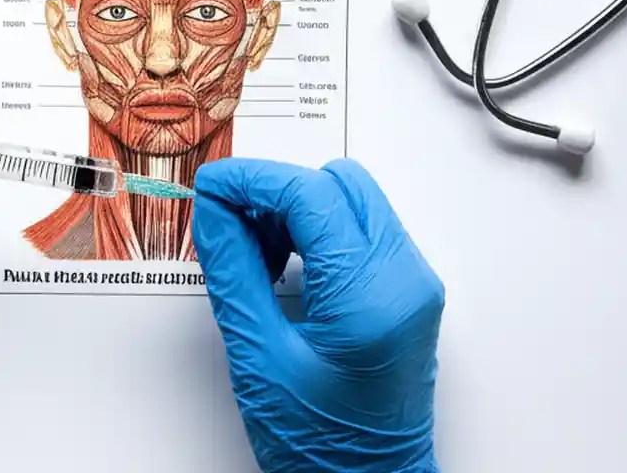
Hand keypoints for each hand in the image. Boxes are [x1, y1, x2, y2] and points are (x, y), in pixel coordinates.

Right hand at [192, 159, 442, 472]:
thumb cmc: (326, 447)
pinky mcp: (407, 290)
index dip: (253, 180)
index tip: (214, 186)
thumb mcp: (259, 355)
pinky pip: (362, 228)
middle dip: (277, 192)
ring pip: (352, 199)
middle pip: (338, 184)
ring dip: (297, 210)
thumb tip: (215, 211)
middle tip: (230, 222)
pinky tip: (283, 265)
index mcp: (370, 297)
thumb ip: (234, 271)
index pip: (310, 194)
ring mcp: (413, 283)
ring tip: (256, 255)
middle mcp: (405, 280)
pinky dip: (318, 231)